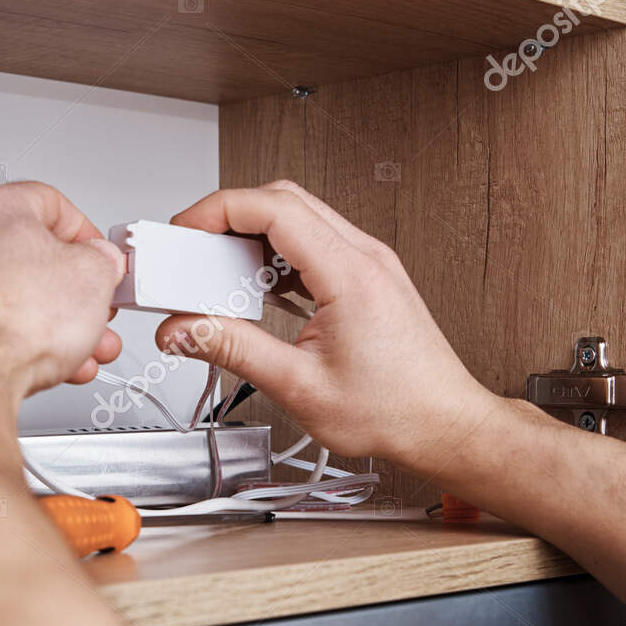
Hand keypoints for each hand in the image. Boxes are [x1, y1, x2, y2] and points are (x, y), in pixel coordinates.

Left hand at [0, 182, 125, 398]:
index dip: (87, 236)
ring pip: (8, 296)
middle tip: (92, 308)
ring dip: (50, 323)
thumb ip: (102, 260)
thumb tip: (100, 263)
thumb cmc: (9, 322)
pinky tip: (43, 362)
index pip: (52, 204)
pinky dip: (14, 340)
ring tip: (79, 349)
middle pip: (28, 256)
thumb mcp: (92, 278)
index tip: (101, 260)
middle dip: (71, 291)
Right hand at [154, 181, 497, 472]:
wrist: (443, 424)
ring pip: (299, 218)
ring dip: (252, 237)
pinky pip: (314, 244)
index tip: (185, 230)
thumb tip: (183, 330)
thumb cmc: (394, 410)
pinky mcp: (367, 278)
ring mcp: (369, 264)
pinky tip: (256, 290)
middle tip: (192, 250)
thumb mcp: (298, 387)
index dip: (219, 210)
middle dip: (228, 216)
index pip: (274, 208)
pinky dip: (276, 256)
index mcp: (350, 275)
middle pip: (284, 200)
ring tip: (219, 275)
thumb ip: (232, 351)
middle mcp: (364, 258)